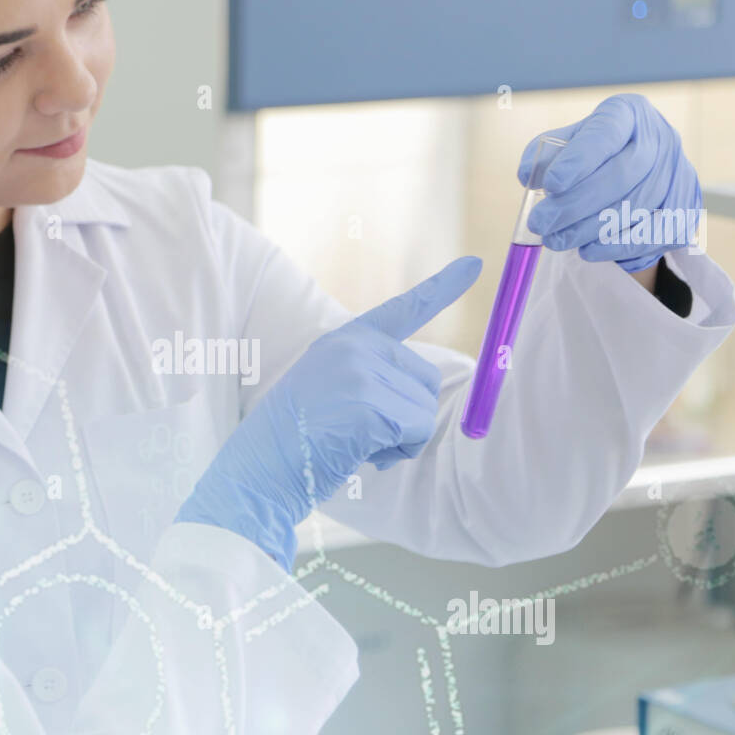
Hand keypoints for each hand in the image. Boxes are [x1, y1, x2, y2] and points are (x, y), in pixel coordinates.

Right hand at [175, 257, 482, 570]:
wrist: (259, 469)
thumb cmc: (297, 444)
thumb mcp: (331, 395)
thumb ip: (373, 383)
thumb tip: (425, 395)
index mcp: (344, 340)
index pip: (402, 310)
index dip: (442, 287)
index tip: (474, 265)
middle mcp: (355, 346)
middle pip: (426, 379)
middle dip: (409, 416)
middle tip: (365, 435)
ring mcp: (360, 371)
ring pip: (424, 408)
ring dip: (403, 439)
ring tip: (357, 444)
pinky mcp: (368, 402)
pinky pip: (416, 429)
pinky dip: (399, 451)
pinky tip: (361, 454)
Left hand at [518, 93, 701, 272]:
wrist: (636, 175)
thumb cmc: (592, 157)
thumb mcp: (566, 145)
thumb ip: (544, 156)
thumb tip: (529, 176)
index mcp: (628, 114)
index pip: (606, 134)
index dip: (579, 160)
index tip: (550, 185)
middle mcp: (660, 138)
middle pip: (621, 175)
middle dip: (575, 205)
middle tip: (541, 224)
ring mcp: (678, 172)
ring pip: (635, 207)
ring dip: (589, 229)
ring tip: (555, 240)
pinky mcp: (685, 206)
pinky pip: (652, 232)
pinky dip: (616, 245)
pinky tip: (587, 250)